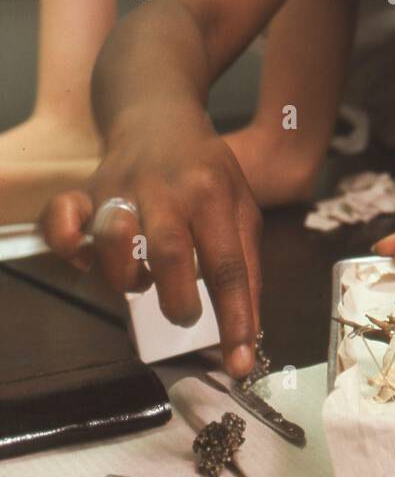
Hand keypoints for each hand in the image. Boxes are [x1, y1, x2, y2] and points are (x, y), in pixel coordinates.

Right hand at [39, 117, 262, 377]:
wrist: (158, 114)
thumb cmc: (205, 171)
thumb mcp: (240, 207)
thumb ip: (246, 266)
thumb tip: (248, 330)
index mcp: (213, 194)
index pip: (228, 265)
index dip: (236, 318)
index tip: (239, 363)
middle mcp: (166, 190)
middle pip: (169, 253)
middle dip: (177, 300)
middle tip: (184, 314)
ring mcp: (121, 188)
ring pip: (113, 239)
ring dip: (125, 275)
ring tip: (141, 282)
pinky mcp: (86, 190)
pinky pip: (63, 219)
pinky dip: (68, 244)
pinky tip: (87, 258)